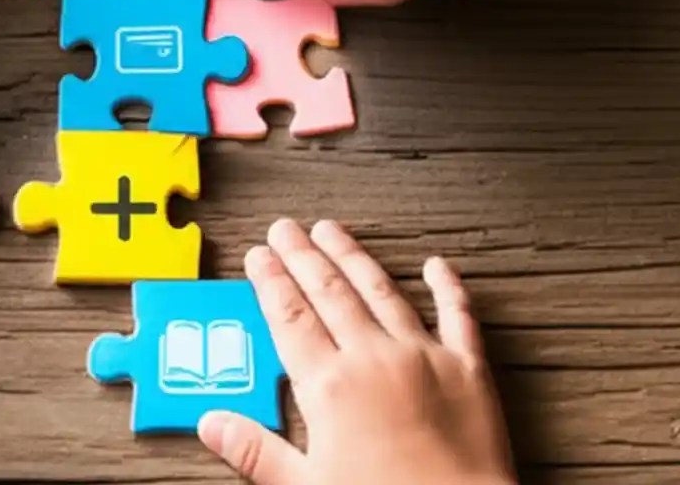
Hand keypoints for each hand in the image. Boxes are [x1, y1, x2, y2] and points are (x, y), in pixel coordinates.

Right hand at [199, 219, 513, 484]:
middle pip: (328, 292)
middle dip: (302, 255)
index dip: (270, 282)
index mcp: (329, 386)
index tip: (258, 256)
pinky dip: (447, 287)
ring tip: (333, 232)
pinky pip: (457, 316)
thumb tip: (211, 423)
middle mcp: (373, 358)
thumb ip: (256, 450)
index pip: (288, 317)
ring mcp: (423, 357)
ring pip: (380, 291)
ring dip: (353, 257)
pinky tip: (437, 265)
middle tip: (286, 229)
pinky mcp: (468, 370)